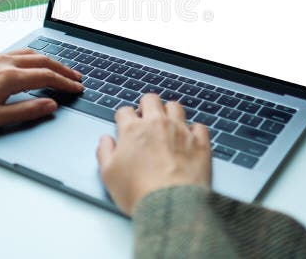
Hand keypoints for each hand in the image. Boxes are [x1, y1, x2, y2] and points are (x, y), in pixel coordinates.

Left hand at [0, 49, 82, 133]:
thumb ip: (26, 110)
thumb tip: (51, 105)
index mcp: (8, 77)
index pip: (46, 77)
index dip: (66, 83)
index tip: (78, 88)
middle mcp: (3, 63)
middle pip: (42, 61)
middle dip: (63, 69)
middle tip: (77, 77)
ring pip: (29, 54)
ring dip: (49, 60)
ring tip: (60, 69)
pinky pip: (17, 53)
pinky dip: (33, 57)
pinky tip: (32, 63)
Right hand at [96, 94, 211, 214]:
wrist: (171, 205)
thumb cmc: (139, 192)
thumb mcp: (108, 175)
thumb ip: (105, 152)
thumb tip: (106, 141)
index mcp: (132, 130)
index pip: (125, 111)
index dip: (124, 118)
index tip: (125, 125)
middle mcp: (157, 124)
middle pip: (151, 100)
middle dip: (146, 106)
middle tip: (146, 118)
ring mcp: (181, 131)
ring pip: (175, 107)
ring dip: (170, 112)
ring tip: (168, 124)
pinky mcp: (200, 143)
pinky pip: (199, 126)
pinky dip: (194, 130)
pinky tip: (190, 138)